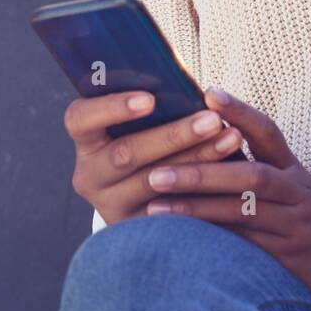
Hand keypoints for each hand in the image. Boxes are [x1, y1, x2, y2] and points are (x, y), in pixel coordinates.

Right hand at [65, 90, 245, 225]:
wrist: (146, 200)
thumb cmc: (149, 138)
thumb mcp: (138, 124)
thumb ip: (152, 104)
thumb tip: (189, 78)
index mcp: (86, 142)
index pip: (79, 119)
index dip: (112, 108)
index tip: (150, 99)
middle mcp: (91, 177)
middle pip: (126, 154)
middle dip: (174, 135)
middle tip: (212, 120)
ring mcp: (112, 207)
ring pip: (154, 183)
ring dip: (197, 160)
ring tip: (232, 139)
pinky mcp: (138, 232)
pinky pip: (171, 212)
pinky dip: (203, 191)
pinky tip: (230, 176)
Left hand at [141, 88, 310, 309]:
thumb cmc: (305, 215)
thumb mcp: (290, 183)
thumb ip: (254, 162)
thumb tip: (204, 133)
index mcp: (293, 168)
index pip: (268, 132)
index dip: (240, 111)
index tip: (208, 93)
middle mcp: (297, 192)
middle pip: (250, 175)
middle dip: (201, 172)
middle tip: (157, 170)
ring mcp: (295, 226)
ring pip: (243, 213)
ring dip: (197, 210)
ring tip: (156, 206)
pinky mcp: (290, 259)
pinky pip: (245, 249)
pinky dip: (212, 242)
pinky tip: (181, 240)